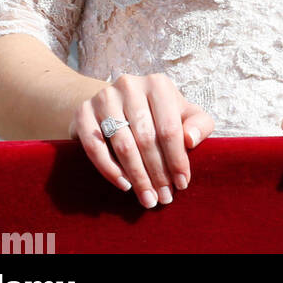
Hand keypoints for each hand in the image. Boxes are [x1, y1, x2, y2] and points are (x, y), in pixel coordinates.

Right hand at [69, 73, 214, 209]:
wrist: (115, 105)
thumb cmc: (157, 114)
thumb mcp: (183, 114)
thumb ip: (198, 123)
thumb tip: (190, 140)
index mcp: (157, 84)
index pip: (169, 128)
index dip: (177, 159)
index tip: (182, 184)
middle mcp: (129, 85)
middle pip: (146, 138)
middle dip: (157, 173)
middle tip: (163, 198)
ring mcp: (104, 97)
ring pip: (123, 145)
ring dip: (137, 176)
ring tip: (147, 198)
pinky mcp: (83, 113)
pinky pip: (96, 147)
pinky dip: (110, 170)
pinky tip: (124, 185)